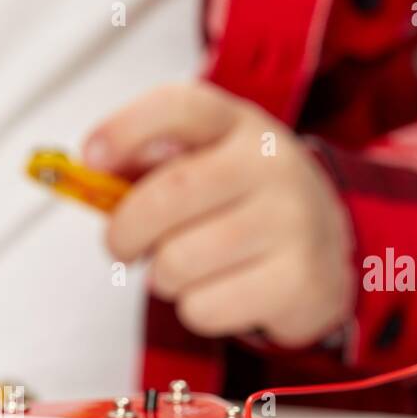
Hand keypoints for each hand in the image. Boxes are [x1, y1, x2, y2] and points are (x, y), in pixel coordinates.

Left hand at [83, 83, 354, 346]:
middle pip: (167, 195)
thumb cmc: (241, 205)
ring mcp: (292, 221)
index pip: (180, 107)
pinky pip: (204, 307)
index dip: (126, 129)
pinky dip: (196, 310)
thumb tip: (91, 177)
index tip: (90, 158)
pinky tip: (222, 292)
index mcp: (238, 125)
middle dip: (124, 231)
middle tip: (122, 246)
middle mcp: (272, 164)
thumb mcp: (203, 165)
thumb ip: (147, 167)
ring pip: (178, 262)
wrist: (326, 250)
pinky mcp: (299, 280)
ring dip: (163, 278)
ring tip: (186, 269)